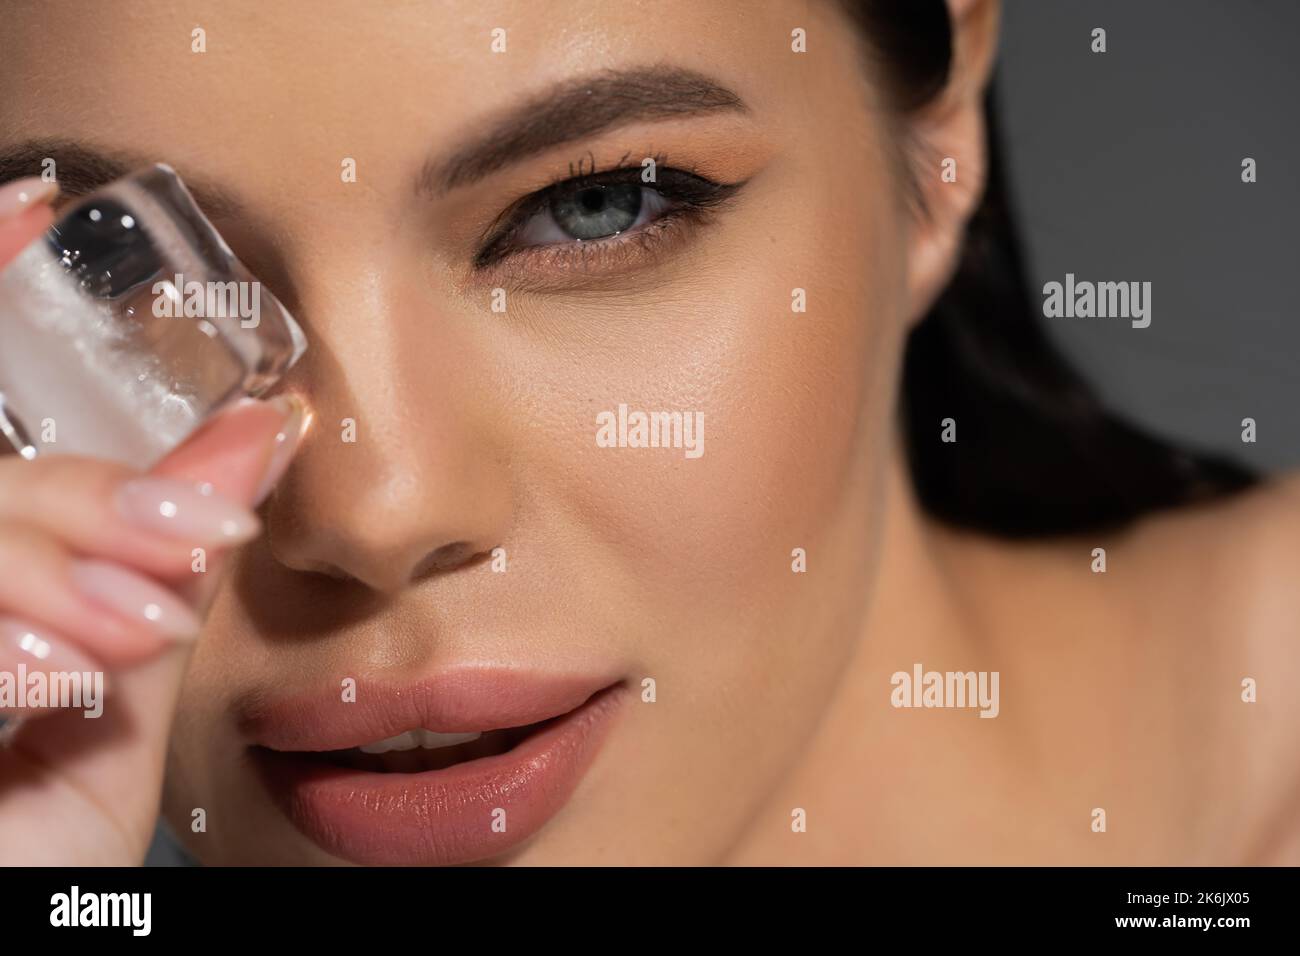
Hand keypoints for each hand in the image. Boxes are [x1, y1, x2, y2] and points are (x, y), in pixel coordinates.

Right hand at [0, 176, 302, 863]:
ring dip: (47, 566)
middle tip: (188, 542)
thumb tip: (255, 430)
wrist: (34, 923)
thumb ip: (155, 563)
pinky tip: (49, 681)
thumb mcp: (117, 695)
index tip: (39, 201)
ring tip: (131, 636)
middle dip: (78, 500)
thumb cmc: (47, 833)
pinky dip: (4, 632)